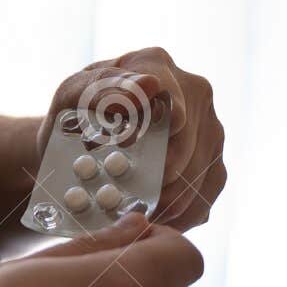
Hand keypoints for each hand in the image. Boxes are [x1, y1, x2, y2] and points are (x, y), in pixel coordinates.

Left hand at [40, 47, 225, 230]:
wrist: (82, 139)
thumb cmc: (75, 112)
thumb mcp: (73, 95)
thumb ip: (103, 86)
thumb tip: (148, 86)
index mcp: (154, 64)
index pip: (171, 104)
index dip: (153, 139)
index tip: (129, 156)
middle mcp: (192, 91)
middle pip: (188, 146)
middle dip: (157, 180)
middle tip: (129, 204)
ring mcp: (209, 125)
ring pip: (201, 174)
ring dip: (170, 203)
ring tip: (138, 219)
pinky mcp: (214, 159)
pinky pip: (207, 193)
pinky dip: (182, 214)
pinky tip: (155, 222)